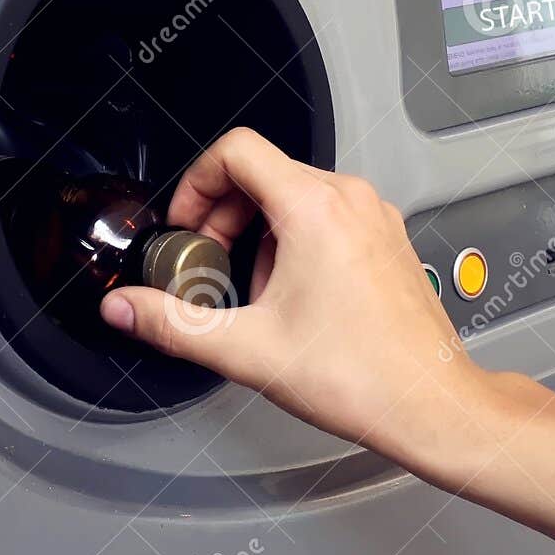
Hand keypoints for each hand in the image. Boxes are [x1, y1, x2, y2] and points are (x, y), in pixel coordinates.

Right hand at [99, 129, 505, 475]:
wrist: (429, 403)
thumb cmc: (361, 377)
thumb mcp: (246, 350)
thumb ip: (173, 324)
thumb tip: (125, 308)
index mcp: (314, 209)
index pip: (238, 151)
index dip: (197, 182)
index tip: (186, 224)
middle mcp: (351, 200)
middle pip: (266, 172)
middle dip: (225, 214)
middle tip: (209, 261)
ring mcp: (376, 218)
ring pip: (298, 195)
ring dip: (261, 233)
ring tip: (257, 291)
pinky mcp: (389, 240)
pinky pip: (331, 217)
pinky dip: (299, 242)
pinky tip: (295, 298)